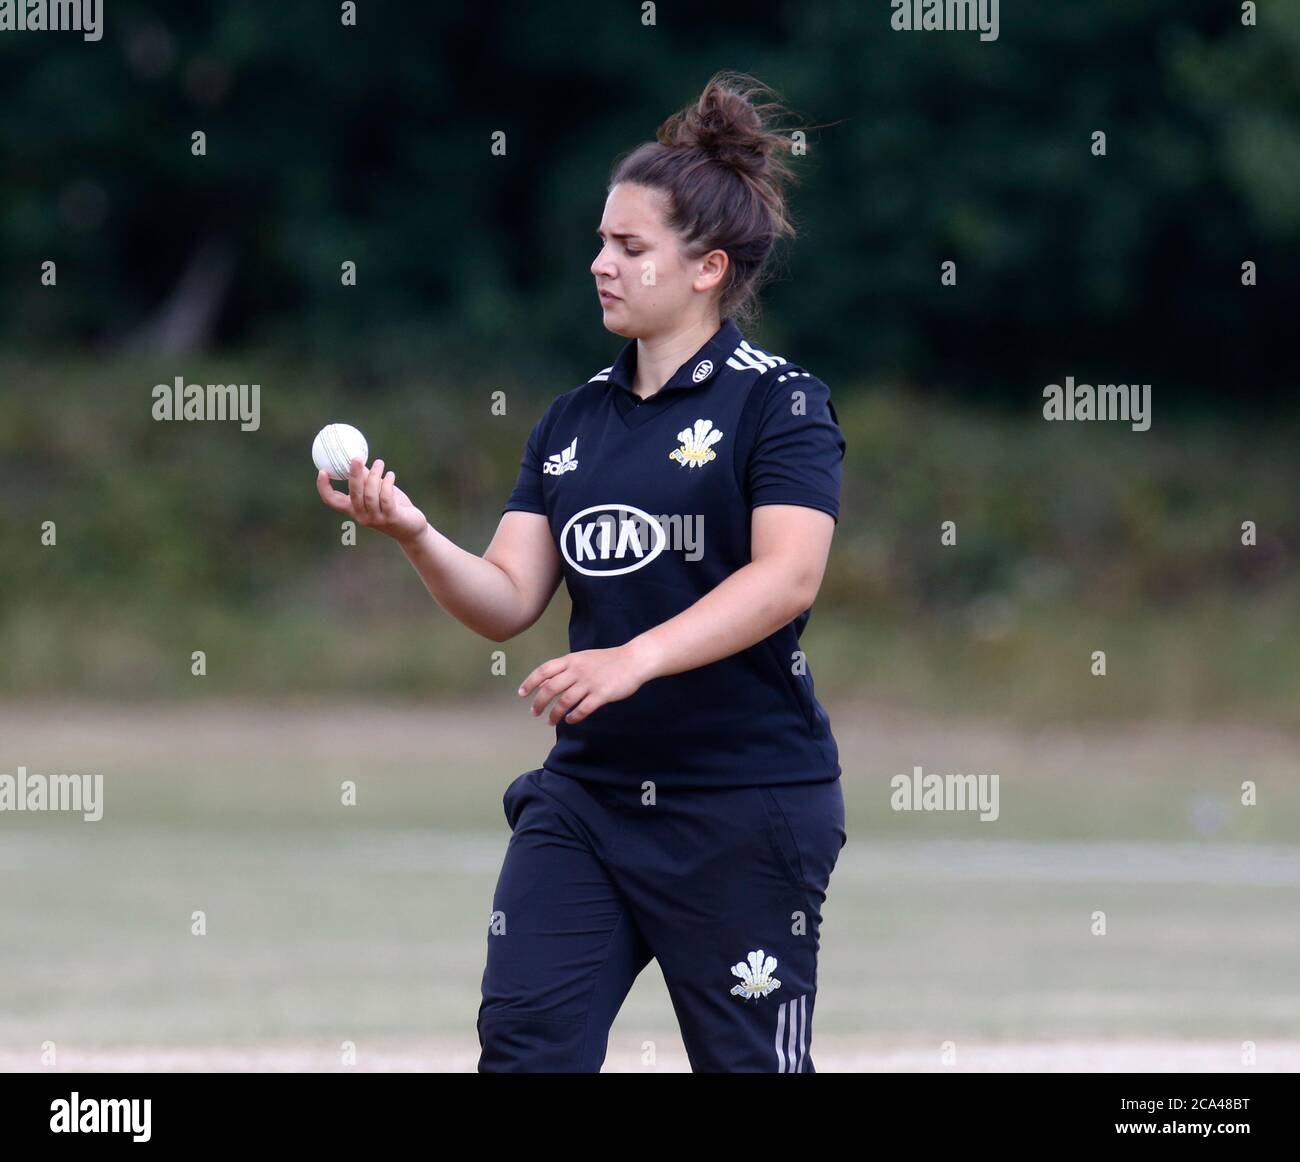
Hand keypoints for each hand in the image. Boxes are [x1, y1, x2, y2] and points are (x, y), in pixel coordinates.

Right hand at [316, 457, 428, 544]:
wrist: (411, 529)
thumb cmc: (392, 506)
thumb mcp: (377, 491)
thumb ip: (367, 479)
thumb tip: (356, 459)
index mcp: (353, 509)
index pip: (332, 501)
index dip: (324, 487)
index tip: (322, 471)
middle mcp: (362, 516)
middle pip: (353, 495)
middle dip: (354, 475)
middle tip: (356, 458)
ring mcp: (376, 518)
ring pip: (370, 495)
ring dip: (375, 476)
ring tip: (380, 463)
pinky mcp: (391, 518)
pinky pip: (386, 498)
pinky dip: (387, 483)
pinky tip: (391, 474)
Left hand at [518, 643, 657, 725]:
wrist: (633, 660)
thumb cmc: (607, 660)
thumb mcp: (583, 659)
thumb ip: (564, 670)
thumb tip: (544, 683)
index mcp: (571, 660)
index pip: (544, 670)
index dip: (530, 682)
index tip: (522, 693)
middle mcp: (577, 670)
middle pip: (551, 688)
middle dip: (539, 702)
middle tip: (534, 713)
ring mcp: (589, 683)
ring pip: (565, 701)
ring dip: (555, 714)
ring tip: (550, 721)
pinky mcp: (601, 695)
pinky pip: (583, 709)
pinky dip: (574, 717)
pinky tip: (570, 721)